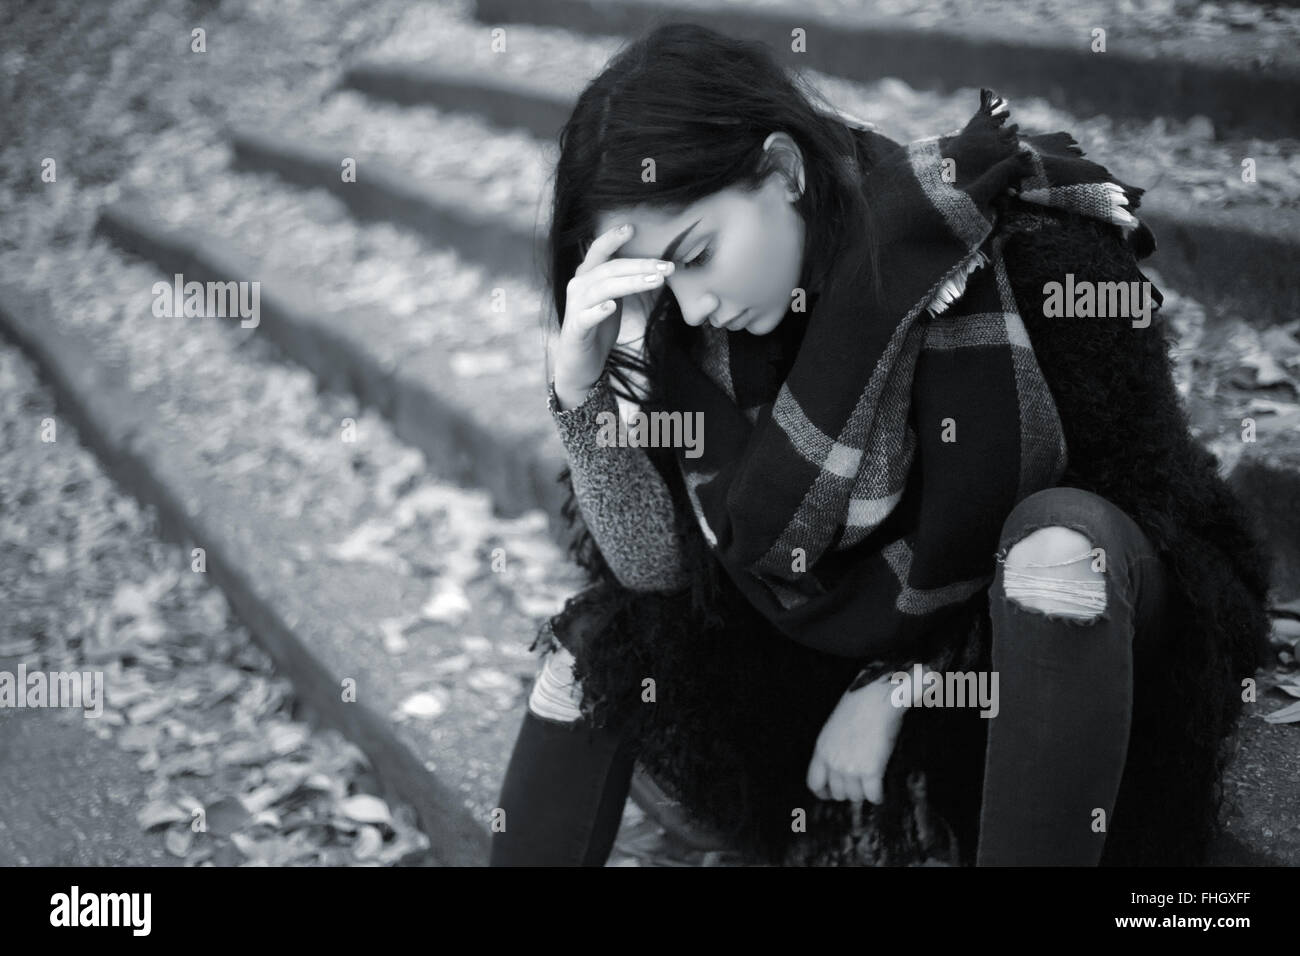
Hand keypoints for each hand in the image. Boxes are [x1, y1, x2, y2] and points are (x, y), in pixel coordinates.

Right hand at [550, 223, 674, 406]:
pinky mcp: (576, 329)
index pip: (599, 251)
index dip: (613, 237)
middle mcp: (578, 287)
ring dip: (631, 283)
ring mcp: (575, 307)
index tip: (633, 228)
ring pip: (603, 289)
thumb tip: (656, 265)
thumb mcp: (613, 298)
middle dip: (640, 265)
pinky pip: (586, 317)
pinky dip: (599, 310)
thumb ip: (625, 280)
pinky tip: (612, 307)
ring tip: (656, 281)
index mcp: (587, 276)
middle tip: (668, 267)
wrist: (580, 363)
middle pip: (609, 268)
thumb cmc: (599, 328)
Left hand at [806, 670, 907, 804]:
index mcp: (821, 750)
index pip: (814, 783)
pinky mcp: (871, 770)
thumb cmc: (858, 707)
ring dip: (863, 794)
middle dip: (848, 792)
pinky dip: (877, 797)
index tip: (830, 794)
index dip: (823, 792)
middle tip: (858, 787)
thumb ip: (833, 748)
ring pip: (855, 796)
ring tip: (870, 787)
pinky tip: (880, 793)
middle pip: (837, 792)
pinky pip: (873, 795)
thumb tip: (840, 766)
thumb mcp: (834, 728)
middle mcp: (833, 762)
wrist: (875, 698)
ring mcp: (851, 768)